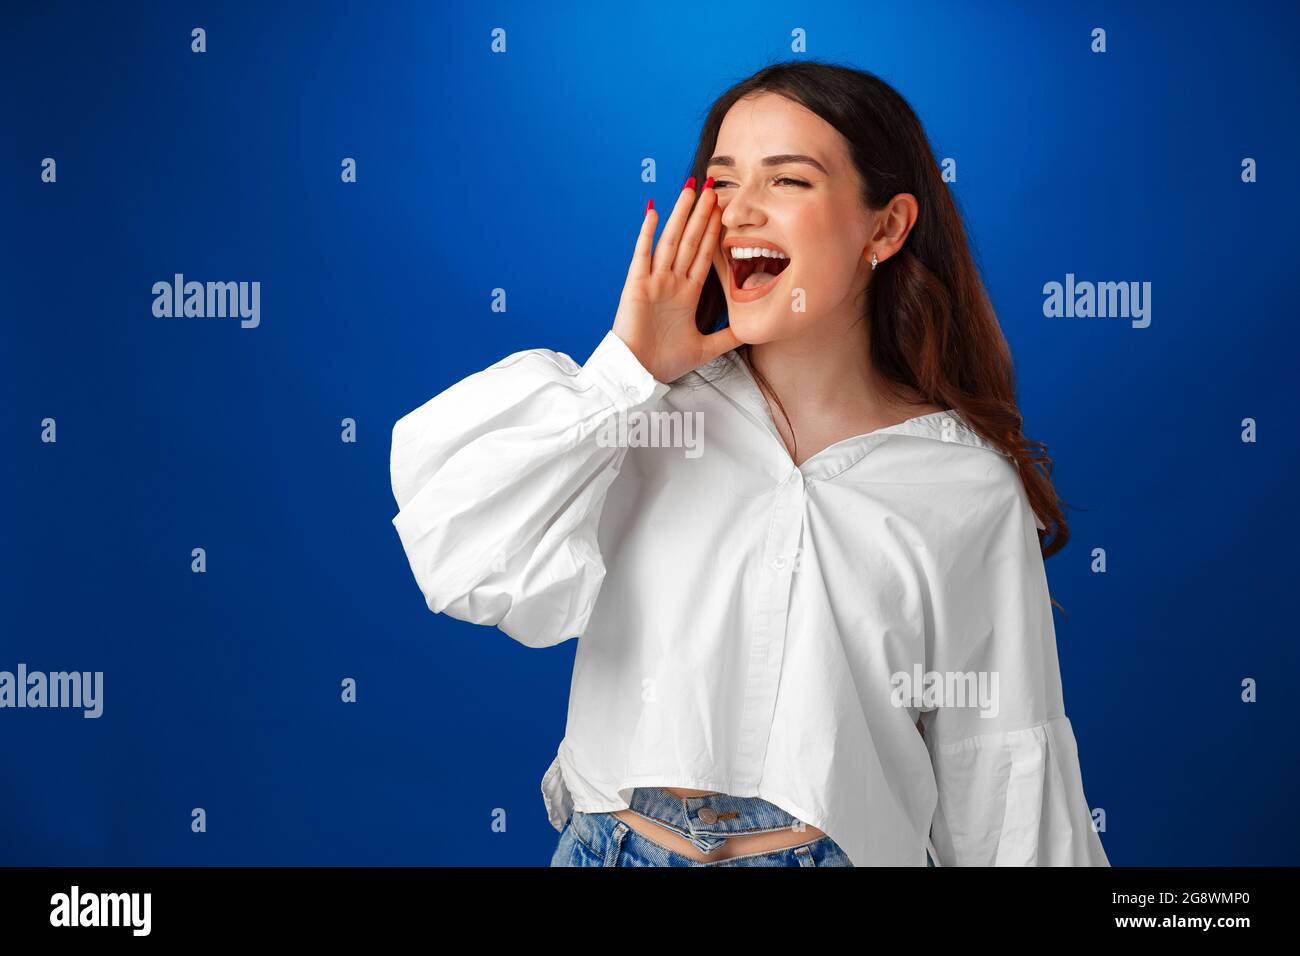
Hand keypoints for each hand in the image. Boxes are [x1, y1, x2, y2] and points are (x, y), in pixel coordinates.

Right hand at [612, 178, 740, 383]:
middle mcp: (671, 282)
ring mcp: (653, 282)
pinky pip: (643, 255)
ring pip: (670, 241)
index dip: (713, 232)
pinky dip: (647, 233)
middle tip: (712, 187)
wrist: (638, 374)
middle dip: (701, 214)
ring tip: (690, 190)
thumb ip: (727, 337)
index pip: (703, 254)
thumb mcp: (706, 348)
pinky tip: (653, 212)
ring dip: (680, 215)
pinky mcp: (636, 286)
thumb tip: (752, 330)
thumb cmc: (665, 361)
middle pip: (689, 240)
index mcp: (686, 293)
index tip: (723, 209)